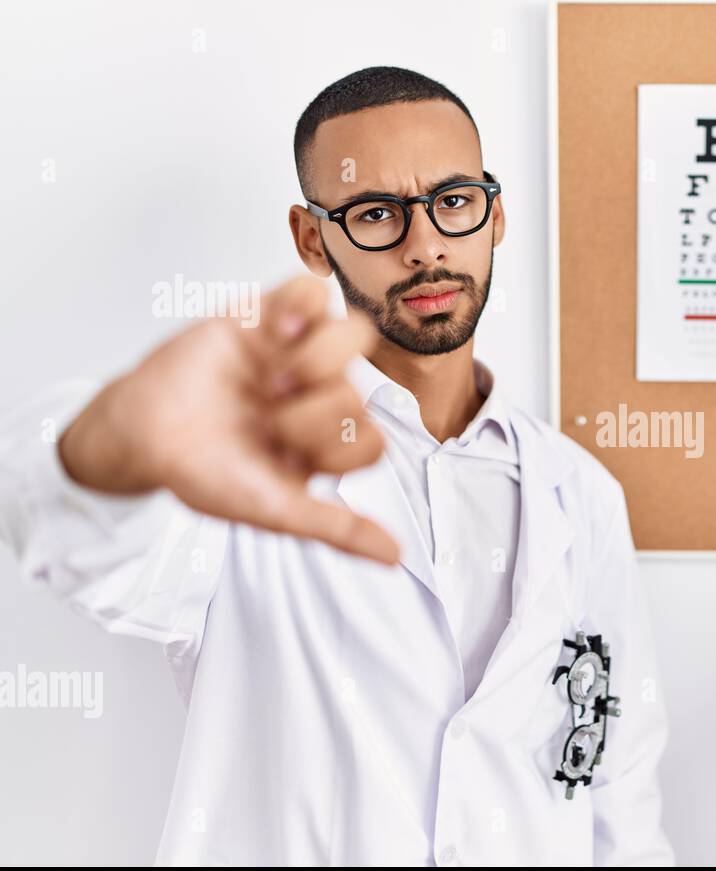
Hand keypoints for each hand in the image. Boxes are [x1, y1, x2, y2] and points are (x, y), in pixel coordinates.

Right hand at [58, 275, 400, 564]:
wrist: (142, 432)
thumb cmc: (205, 471)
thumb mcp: (273, 510)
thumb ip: (337, 530)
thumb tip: (394, 557)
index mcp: (330, 442)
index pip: (372, 441)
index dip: (335, 450)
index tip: (287, 457)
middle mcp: (323, 395)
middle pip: (360, 392)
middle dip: (309, 414)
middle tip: (265, 417)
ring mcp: (300, 352)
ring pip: (354, 334)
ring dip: (317, 359)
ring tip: (274, 374)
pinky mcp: (271, 314)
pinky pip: (314, 288)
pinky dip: (301, 306)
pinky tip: (275, 332)